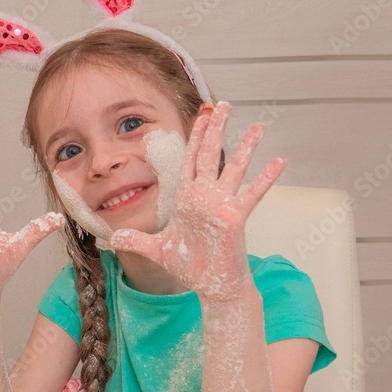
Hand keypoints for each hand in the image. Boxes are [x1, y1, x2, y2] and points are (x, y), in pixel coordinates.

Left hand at [108, 102, 285, 301]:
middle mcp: (206, 196)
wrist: (212, 286)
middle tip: (224, 104)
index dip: (194, 137)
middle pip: (210, 155)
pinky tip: (279, 161)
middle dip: (216, 129)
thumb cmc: (191, 267)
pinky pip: (252, 194)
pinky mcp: (235, 219)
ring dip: (246, 147)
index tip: (201, 116)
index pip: (190, 160)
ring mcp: (222, 206)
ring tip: (258, 126)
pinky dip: (266, 178)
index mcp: (189, 198)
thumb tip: (112, 240)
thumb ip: (136, 240)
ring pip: (234, 169)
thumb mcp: (158, 250)